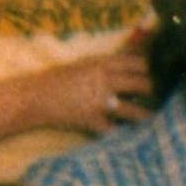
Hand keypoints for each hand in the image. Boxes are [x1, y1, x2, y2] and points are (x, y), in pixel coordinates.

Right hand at [34, 46, 152, 136]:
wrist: (35, 97)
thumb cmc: (60, 78)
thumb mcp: (85, 64)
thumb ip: (109, 62)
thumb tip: (136, 54)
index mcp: (102, 64)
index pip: (138, 63)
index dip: (147, 69)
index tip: (149, 73)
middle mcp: (105, 81)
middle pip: (142, 84)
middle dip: (149, 90)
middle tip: (151, 95)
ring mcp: (100, 102)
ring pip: (134, 111)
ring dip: (143, 115)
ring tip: (148, 117)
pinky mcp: (93, 121)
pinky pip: (114, 130)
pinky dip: (120, 132)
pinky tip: (124, 131)